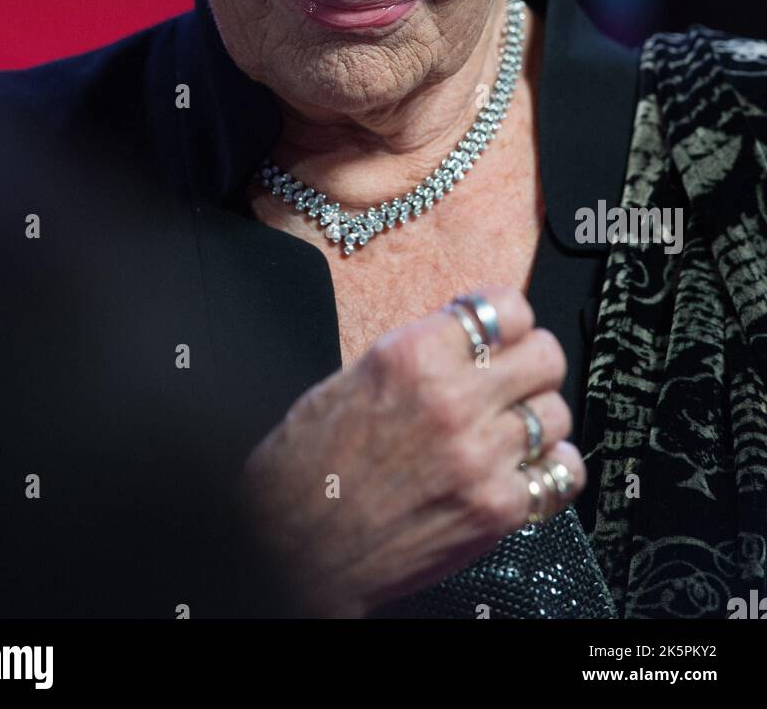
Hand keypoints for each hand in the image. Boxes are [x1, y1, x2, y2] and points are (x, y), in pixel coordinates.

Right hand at [237, 285, 584, 616]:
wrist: (293, 548)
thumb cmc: (307, 465)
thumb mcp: (353, 377)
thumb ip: (419, 353)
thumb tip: (469, 337)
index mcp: (412, 355)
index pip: (505, 308)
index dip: (508, 320)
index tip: (499, 332)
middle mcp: (453, 399)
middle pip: (545, 356)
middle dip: (532, 363)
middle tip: (512, 378)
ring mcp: (481, 457)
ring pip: (556, 412)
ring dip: (536, 418)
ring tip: (508, 430)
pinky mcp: (497, 510)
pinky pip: (562, 472)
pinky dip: (549, 468)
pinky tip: (523, 469)